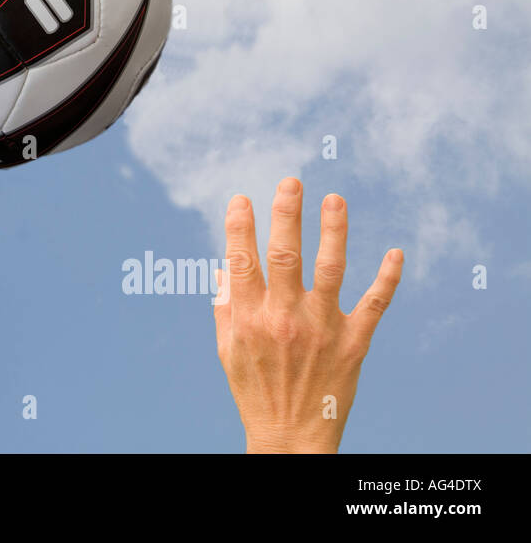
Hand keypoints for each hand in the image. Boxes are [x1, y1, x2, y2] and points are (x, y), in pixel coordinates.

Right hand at [213, 177, 402, 452]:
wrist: (291, 438)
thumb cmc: (254, 390)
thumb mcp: (227, 349)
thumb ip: (225, 305)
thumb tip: (225, 266)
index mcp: (248, 318)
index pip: (241, 259)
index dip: (240, 225)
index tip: (242, 198)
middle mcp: (284, 318)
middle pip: (285, 254)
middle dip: (287, 213)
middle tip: (291, 181)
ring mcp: (321, 329)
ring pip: (330, 269)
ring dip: (334, 230)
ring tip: (335, 199)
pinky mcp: (353, 343)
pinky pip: (374, 304)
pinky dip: (388, 277)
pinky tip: (395, 251)